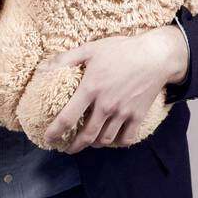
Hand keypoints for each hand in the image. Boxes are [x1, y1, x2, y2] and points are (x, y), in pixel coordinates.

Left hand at [39, 26, 187, 152]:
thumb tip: (42, 69)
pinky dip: (117, 143)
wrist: (155, 55)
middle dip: (74, 146)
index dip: (55, 132)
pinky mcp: (138, 116)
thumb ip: (65, 59)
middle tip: (68, 149)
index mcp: (90, 89)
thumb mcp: (90, 49)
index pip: (67, 118)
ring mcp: (123, 112)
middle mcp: (106, 105)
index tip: (48, 139)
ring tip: (89, 142)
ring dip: (94, 144)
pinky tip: (112, 139)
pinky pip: (126, 138)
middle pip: (87, 136)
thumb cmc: (121, 49)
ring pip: (105, 139)